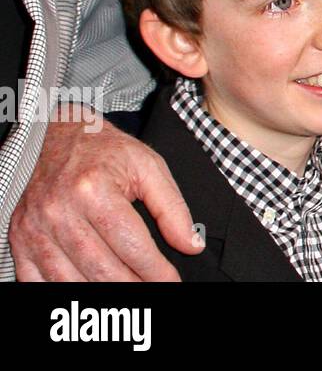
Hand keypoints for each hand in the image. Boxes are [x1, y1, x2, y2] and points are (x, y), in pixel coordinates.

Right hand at [10, 106, 196, 280]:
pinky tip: (89, 290)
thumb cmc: (107, 151)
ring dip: (102, 295)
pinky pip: (36, 280)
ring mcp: (34, 228)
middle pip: (101, 269)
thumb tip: (191, 245)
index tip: (171, 282)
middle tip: (153, 291)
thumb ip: (173, 208)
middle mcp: (59, 212)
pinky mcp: (20, 238)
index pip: (131, 245)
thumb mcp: (150, 167)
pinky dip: (64, 291)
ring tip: (128, 296)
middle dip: (134, 286)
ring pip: (71, 281)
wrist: (60, 135)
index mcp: (94, 190)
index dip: (156, 270)